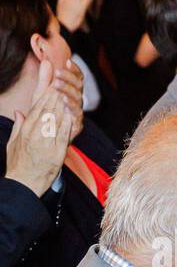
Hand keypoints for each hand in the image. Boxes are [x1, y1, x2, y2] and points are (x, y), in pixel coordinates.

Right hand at [5, 62, 80, 196]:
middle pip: (46, 110)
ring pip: (54, 120)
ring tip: (68, 93)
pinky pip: (62, 136)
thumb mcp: (14, 143)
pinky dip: (67, 125)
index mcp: (25, 130)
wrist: (23, 184)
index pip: (36, 108)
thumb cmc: (18, 165)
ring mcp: (45, 143)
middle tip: (61, 81)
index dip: (44, 94)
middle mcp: (34, 134)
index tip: (51, 83)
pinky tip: (72, 115)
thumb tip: (19, 111)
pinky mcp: (55, 153)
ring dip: (61, 106)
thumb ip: (18, 126)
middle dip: (54, 94)